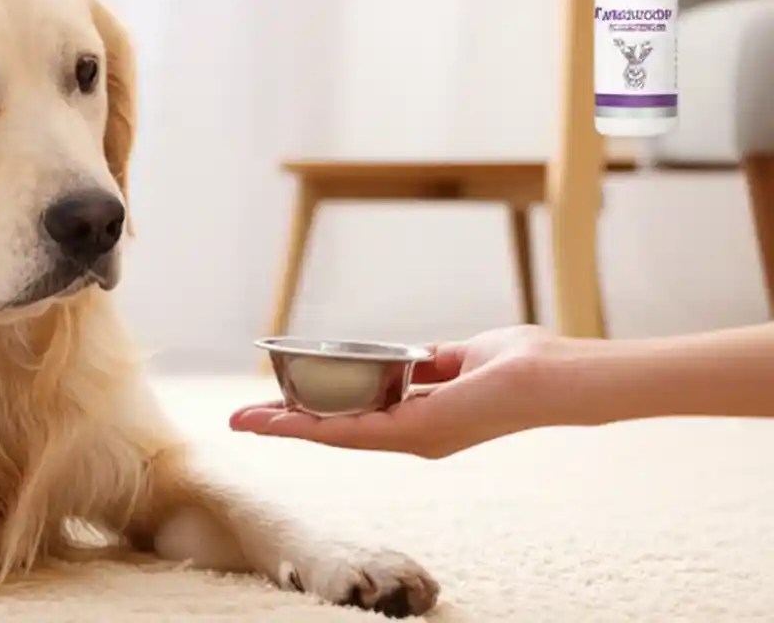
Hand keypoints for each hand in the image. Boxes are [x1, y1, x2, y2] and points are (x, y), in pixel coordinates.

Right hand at [231, 326, 567, 457]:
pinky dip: (310, 427)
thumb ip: (431, 362)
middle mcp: (412, 436)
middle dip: (286, 424)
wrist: (553, 377)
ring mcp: (411, 438)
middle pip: (334, 429)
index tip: (276, 406)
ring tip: (243, 422)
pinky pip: (349, 431)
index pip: (354, 418)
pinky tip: (279, 422)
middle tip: (241, 421)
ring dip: (285, 427)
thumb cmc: (523, 364)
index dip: (313, 413)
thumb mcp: (462, 355)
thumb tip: (412, 355)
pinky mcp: (413, 433)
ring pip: (332, 433)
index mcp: (422, 418)